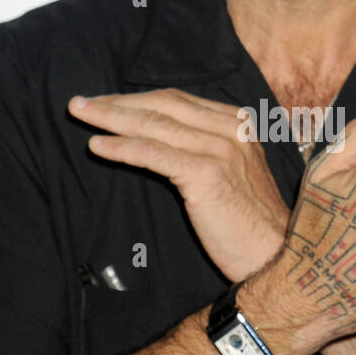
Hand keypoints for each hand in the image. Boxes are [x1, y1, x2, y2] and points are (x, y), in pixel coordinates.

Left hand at [67, 89, 289, 280]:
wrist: (275, 255)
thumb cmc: (248, 223)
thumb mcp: (231, 174)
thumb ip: (205, 150)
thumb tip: (157, 140)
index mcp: (238, 123)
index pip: (177, 100)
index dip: (137, 99)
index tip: (105, 101)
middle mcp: (232, 128)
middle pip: (163, 104)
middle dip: (117, 102)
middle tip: (80, 104)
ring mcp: (221, 148)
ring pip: (155, 124)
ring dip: (111, 118)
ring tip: (80, 116)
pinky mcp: (207, 173)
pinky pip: (154, 154)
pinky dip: (123, 147)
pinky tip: (98, 146)